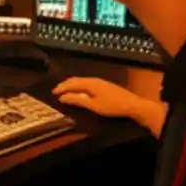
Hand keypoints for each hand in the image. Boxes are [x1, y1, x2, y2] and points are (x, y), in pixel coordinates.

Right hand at [53, 77, 167, 136]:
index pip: (71, 83)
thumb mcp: (93, 105)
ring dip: (72, 85)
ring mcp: (100, 82)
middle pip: (76, 80)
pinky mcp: (104, 85)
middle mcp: (93, 79)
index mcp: (89, 83)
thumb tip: (63, 97)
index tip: (53, 93)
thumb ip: (77, 100)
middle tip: (57, 91)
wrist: (132, 105)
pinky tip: (80, 91)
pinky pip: (86, 82)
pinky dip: (79, 86)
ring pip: (81, 80)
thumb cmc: (112, 106)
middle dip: (65, 84)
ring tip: (66, 91)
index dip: (61, 88)